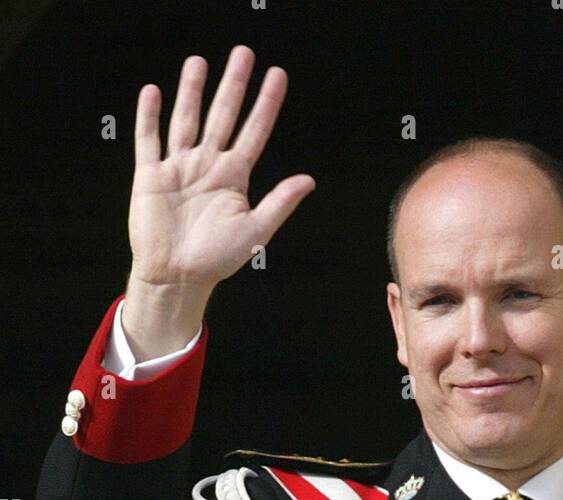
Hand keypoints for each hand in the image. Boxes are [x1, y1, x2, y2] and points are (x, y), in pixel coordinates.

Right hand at [122, 47, 313, 354]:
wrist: (176, 278)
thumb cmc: (215, 260)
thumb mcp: (255, 232)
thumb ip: (279, 203)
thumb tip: (309, 180)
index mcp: (233, 178)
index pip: (254, 131)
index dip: (266, 104)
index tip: (277, 75)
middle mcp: (207, 166)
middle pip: (222, 116)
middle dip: (233, 85)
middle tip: (243, 53)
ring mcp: (178, 169)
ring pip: (186, 120)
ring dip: (192, 91)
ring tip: (199, 62)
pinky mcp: (150, 177)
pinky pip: (149, 140)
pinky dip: (149, 117)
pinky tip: (153, 92)